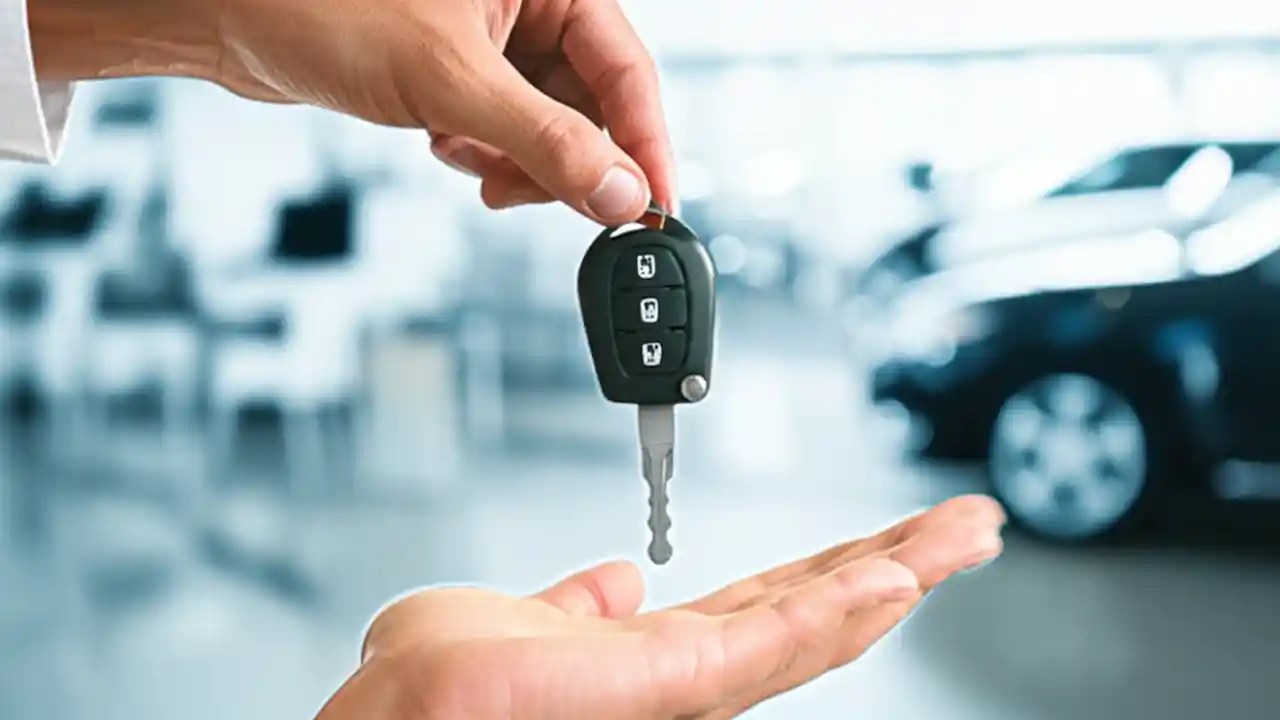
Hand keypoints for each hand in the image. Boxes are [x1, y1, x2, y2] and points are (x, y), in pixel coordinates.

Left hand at [29, 0, 673, 224]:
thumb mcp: (450, 82)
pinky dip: (484, 152)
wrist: (229, 16)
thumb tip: (619, 193)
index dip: (646, 145)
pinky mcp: (457, 69)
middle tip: (566, 208)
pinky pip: (504, 127)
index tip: (656, 208)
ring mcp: (492, 39)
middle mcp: (528, 5)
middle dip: (573, 162)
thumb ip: (544, 141)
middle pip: (591, 104)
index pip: (628, 69)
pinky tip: (445, 144)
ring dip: (521, 162)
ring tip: (479, 169)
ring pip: (546, 123)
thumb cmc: (323, 6)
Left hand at [315, 495, 1005, 719]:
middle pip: (817, 613)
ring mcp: (692, 686)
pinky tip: (894, 577)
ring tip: (963, 534)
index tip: (896, 537)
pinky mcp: (675, 684)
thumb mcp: (525, 619)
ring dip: (897, 578)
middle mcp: (692, 675)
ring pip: (817, 627)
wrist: (400, 716)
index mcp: (661, 655)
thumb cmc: (439, 687)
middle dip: (899, 565)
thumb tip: (619, 577)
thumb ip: (582, 603)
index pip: (774, 604)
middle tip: (970, 523)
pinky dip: (839, 609)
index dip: (840, 568)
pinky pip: (773, 643)